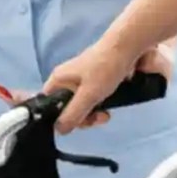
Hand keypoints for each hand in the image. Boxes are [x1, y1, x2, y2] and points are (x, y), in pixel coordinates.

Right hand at [44, 42, 169, 134]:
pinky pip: (93, 100)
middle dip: (81, 118)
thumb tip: (59, 130)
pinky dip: (100, 106)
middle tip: (97, 118)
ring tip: (106, 115)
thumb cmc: (105, 68)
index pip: (47, 104)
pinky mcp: (96, 81)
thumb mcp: (88, 95)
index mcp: (59, 80)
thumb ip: (73, 114)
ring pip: (81, 106)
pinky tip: (110, 108)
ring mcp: (82, 80)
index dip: (56, 117)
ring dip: (93, 114)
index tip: (73, 125)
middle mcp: (67, 80)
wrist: (129, 47)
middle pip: (66, 108)